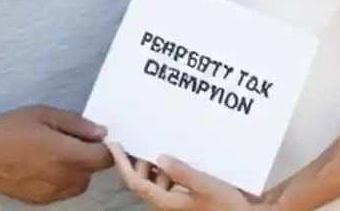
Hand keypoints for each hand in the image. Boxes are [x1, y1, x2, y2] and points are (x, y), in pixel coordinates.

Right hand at [0, 106, 111, 204]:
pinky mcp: (39, 201)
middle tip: (71, 142)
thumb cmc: (12, 127)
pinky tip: (43, 167)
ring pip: (78, 185)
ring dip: (76, 171)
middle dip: (88, 158)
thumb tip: (101, 133)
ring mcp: (51, 194)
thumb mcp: (45, 114)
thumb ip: (76, 124)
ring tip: (55, 155)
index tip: (99, 139)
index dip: (107, 148)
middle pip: (92, 172)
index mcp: (67, 155)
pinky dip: (60, 182)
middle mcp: (63, 179)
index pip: (104, 158)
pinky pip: (61, 192)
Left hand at [108, 142, 267, 209]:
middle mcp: (165, 203)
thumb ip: (183, 173)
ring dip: (151, 163)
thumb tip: (159, 158)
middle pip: (141, 180)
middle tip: (134, 135)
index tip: (113, 143)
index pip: (135, 182)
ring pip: (154, 180)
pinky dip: (164, 168)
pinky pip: (167, 181)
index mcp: (166, 202)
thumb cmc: (226, 206)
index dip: (122, 162)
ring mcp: (174, 202)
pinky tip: (173, 154)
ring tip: (154, 140)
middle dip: (135, 160)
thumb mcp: (206, 187)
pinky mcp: (183, 199)